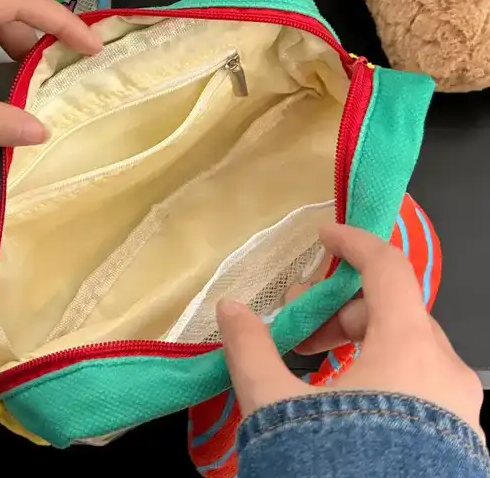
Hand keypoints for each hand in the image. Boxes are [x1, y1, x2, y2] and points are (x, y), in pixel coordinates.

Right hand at [217, 224, 483, 437]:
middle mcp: (445, 371)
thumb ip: (251, 348)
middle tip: (296, 332)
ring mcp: (458, 409)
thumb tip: (229, 308)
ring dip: (355, 344)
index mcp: (410, 349)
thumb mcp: (280, 405)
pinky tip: (343, 405)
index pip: (387, 268)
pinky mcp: (458, 440)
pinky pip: (417, 383)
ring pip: (404, 348)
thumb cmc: (333, 464)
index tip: (323, 234)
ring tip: (313, 373)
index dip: (352, 242)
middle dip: (337, 310)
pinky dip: (378, 375)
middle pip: (389, 310)